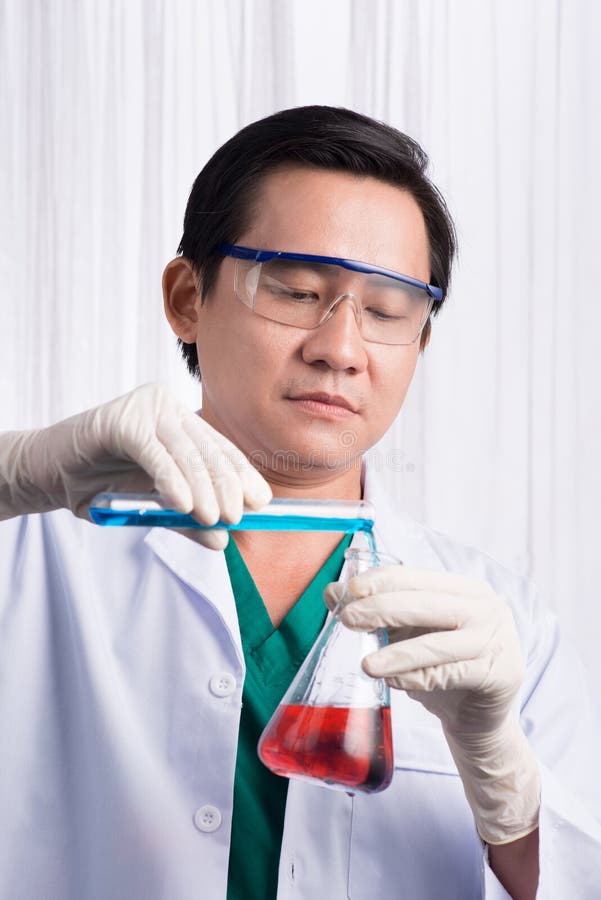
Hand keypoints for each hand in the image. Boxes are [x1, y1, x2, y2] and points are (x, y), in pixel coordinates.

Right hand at [0, 383, 271, 548]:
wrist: (48, 474)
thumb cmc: (102, 486)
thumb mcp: (151, 507)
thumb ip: (186, 519)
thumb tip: (223, 541)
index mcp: (181, 423)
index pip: (221, 449)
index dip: (243, 475)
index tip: (263, 503)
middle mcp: (167, 408)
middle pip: (209, 449)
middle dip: (226, 486)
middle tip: (236, 517)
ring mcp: (145, 408)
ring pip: (186, 451)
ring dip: (202, 488)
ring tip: (212, 518)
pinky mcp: (121, 419)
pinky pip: (155, 452)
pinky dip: (170, 479)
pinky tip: (182, 504)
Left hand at [324, 566, 540, 843]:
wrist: (478, 719)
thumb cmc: (441, 668)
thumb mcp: (408, 636)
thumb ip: (378, 613)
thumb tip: (332, 593)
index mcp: (465, 589)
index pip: (416, 577)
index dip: (380, 581)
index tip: (348, 590)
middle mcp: (485, 608)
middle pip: (426, 604)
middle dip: (382, 609)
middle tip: (348, 620)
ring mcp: (497, 640)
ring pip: (437, 643)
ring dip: (397, 653)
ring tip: (366, 665)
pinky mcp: (500, 674)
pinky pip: (451, 674)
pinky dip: (418, 678)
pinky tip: (394, 682)